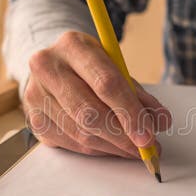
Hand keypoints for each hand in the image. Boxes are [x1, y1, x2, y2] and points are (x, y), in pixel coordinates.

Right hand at [23, 31, 171, 157]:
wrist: (52, 66)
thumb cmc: (89, 67)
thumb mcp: (115, 67)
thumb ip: (138, 94)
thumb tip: (161, 121)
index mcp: (72, 45)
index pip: (106, 83)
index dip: (130, 113)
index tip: (149, 134)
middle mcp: (47, 67)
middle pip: (90, 112)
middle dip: (123, 136)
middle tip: (146, 148)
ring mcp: (36, 95)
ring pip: (81, 133)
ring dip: (113, 147)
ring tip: (133, 149)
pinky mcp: (34, 120)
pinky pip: (72, 143)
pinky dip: (97, 149)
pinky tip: (112, 147)